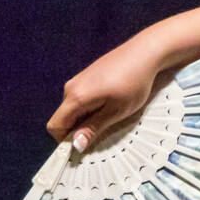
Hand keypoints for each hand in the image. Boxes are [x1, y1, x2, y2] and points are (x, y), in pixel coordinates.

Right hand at [46, 39, 162, 151]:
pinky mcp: (86, 77)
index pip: (55, 126)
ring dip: (86, 118)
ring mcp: (78, 80)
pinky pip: (80, 99)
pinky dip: (90, 107)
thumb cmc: (134, 82)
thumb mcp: (117, 111)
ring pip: (73, 109)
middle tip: (104, 132)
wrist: (144, 53)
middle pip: (64, 118)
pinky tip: (111, 103)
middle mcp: (70, 88)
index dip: (65, 141)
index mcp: (75, 97)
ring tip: (112, 115)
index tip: (83, 147)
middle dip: (78, 129)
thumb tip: (76, 145)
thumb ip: (94, 128)